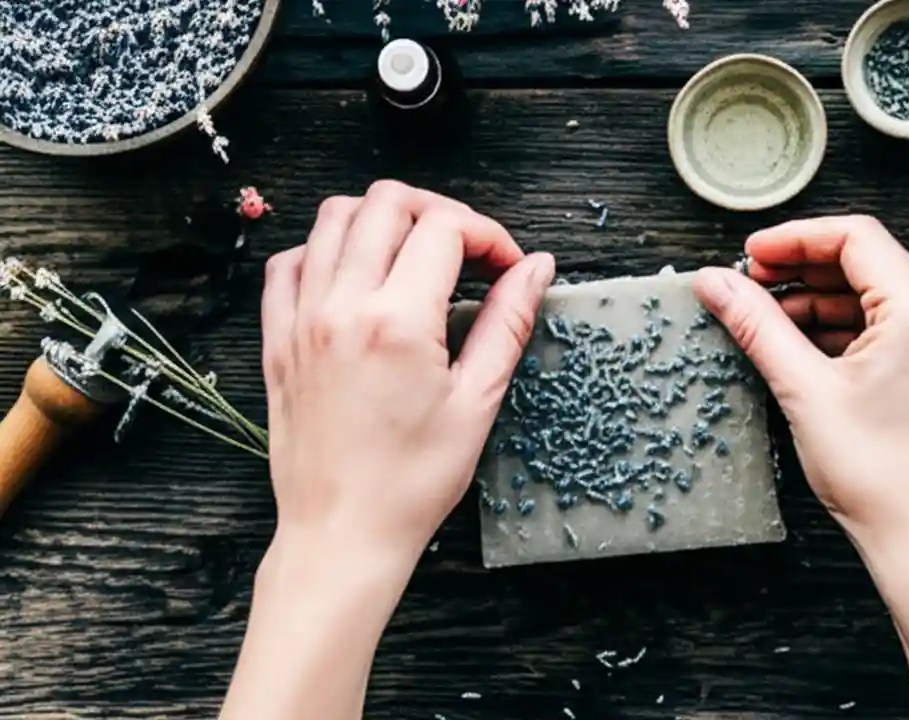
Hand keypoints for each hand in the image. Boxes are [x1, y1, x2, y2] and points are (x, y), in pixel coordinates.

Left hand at [260, 180, 554, 569]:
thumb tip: (535, 268)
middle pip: (387, 202)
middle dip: (439, 213)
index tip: (507, 267)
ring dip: (382, 219)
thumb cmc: (411, 482)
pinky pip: (289, 263)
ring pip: (334, 217)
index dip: (489, 235)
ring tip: (415, 254)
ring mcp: (301, 319)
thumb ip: (507, 323)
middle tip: (467, 252)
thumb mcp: (476, 402)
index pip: (445, 229)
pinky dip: (325, 249)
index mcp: (396, 322)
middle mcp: (341, 306)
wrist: (342, 534)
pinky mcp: (277, 339)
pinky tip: (357, 276)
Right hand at [694, 218, 908, 719]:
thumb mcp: (802, 390)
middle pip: (868, 261)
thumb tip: (715, 282)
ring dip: (822, 300)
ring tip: (769, 321)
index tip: (750, 256)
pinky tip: (803, 347)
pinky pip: (892, 326)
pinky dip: (847, 328)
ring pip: (878, 294)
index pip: (856, 238)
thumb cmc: (879, 478)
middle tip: (751, 285)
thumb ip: (756, 325)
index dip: (794, 239)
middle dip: (804, 269)